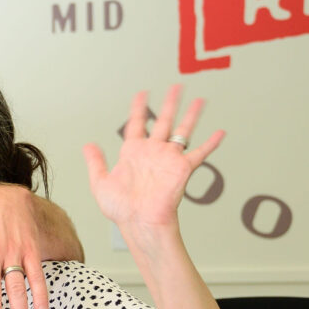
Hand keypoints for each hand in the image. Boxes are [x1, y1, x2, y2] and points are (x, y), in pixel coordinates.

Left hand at [83, 84, 223, 232]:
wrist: (139, 222)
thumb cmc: (121, 209)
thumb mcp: (100, 183)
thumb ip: (96, 162)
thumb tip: (88, 145)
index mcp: (133, 153)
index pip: (136, 123)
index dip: (138, 108)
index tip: (142, 93)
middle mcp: (152, 152)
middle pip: (163, 120)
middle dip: (169, 103)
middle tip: (176, 87)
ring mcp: (168, 159)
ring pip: (183, 130)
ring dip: (191, 115)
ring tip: (200, 100)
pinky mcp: (182, 168)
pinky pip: (199, 153)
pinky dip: (211, 143)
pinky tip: (220, 132)